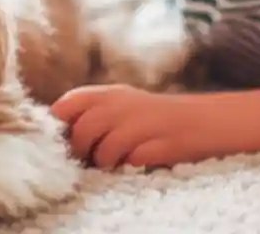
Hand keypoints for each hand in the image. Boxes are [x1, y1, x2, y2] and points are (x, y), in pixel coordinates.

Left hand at [49, 84, 210, 169]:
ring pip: (105, 151)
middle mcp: (124, 105)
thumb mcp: (119, 103)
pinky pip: (133, 161)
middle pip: (83, 131)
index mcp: (109, 93)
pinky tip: (137, 163)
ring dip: (106, 163)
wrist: (203, 120)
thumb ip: (89, 112)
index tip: (64, 141)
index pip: (68, 104)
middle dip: (82, 151)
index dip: (59, 125)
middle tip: (90, 160)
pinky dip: (130, 167)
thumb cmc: (153, 117)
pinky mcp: (162, 144)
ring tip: (116, 163)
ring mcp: (144, 124)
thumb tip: (56, 132)